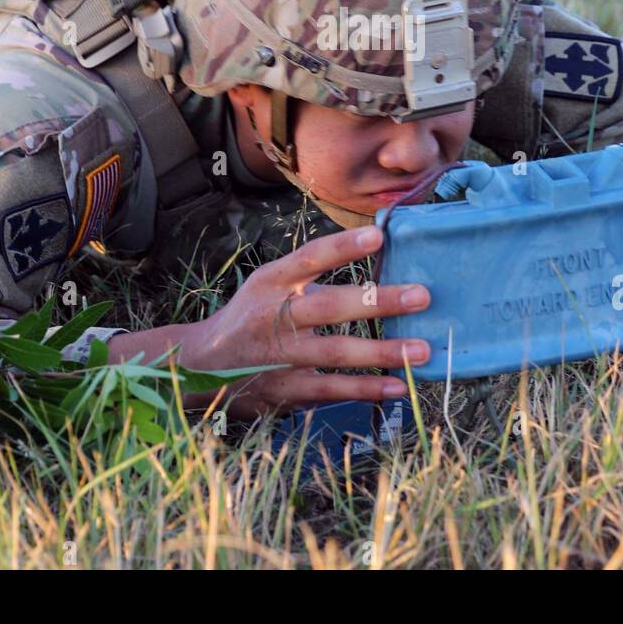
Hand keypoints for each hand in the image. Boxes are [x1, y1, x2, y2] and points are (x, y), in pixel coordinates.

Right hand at [179, 225, 431, 417]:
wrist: (200, 366)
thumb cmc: (251, 315)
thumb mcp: (269, 284)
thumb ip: (311, 275)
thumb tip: (376, 252)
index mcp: (271, 282)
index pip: (309, 258)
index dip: (342, 246)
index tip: (379, 235)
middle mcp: (274, 316)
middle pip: (329, 307)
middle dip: (377, 301)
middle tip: (421, 296)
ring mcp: (280, 355)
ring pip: (335, 352)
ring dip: (381, 352)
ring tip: (422, 350)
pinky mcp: (284, 388)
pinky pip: (331, 388)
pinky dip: (365, 389)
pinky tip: (398, 386)